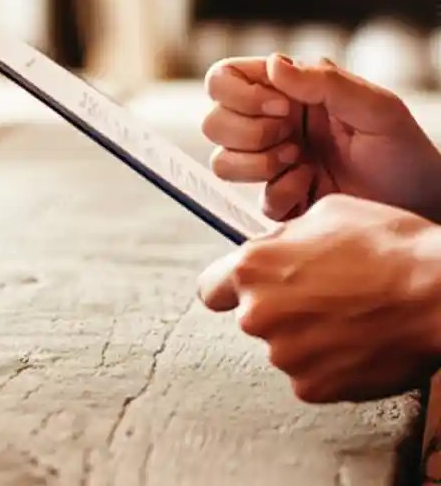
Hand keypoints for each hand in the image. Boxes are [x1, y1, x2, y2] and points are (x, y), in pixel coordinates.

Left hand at [198, 194, 440, 402]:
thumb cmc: (392, 247)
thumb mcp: (327, 214)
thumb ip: (284, 238)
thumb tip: (273, 247)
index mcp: (252, 269)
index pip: (210, 290)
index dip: (230, 289)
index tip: (247, 290)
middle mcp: (258, 315)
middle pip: (254, 318)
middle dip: (281, 309)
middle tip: (328, 297)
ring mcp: (285, 356)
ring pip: (286, 347)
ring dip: (309, 337)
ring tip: (354, 317)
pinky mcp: (313, 388)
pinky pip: (312, 375)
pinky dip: (331, 364)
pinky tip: (361, 342)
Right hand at [202, 54, 440, 220]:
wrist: (419, 205)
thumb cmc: (404, 150)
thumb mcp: (374, 107)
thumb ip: (323, 82)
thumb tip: (272, 64)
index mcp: (286, 91)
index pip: (223, 78)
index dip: (237, 94)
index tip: (281, 107)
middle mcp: (270, 123)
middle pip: (212, 122)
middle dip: (249, 133)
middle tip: (293, 138)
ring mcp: (270, 162)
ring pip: (221, 162)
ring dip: (260, 165)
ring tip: (303, 163)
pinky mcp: (277, 198)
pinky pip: (253, 198)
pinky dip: (284, 193)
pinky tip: (313, 186)